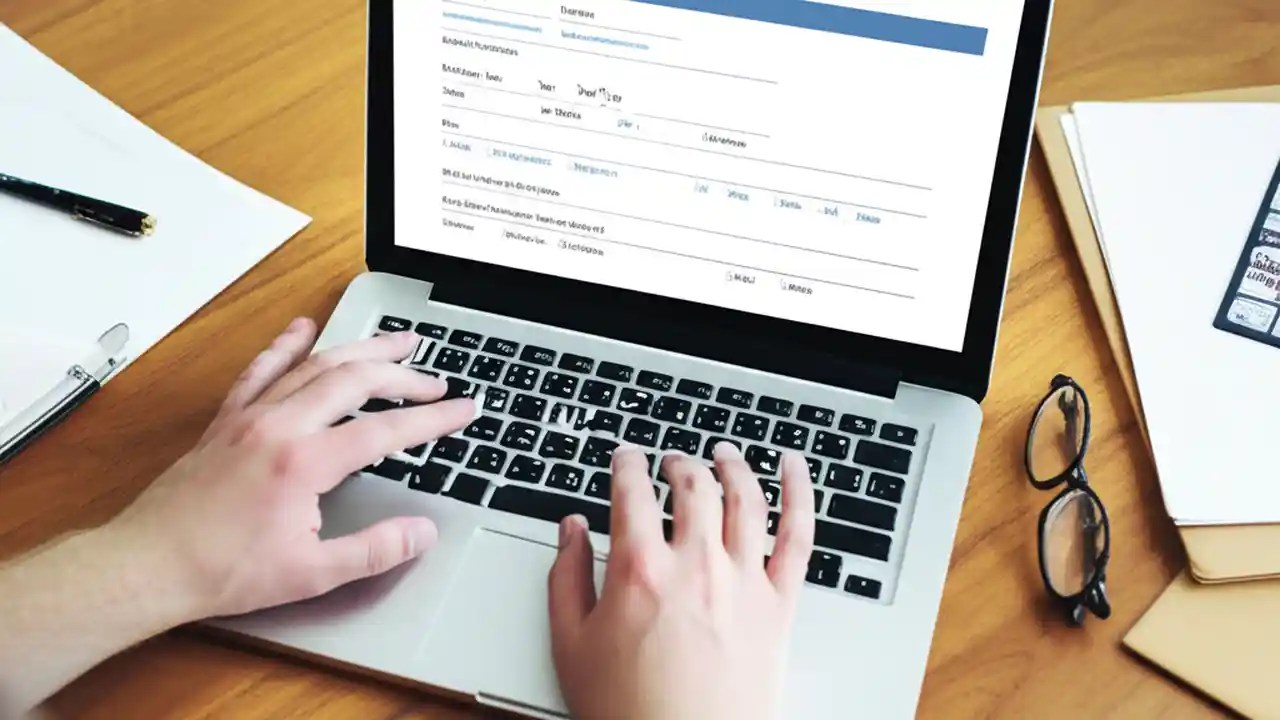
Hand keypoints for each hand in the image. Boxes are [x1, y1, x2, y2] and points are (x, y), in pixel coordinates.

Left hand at [105, 317, 475, 621]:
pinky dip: (286, 346)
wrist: (147, 565)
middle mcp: (278, 426)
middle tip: (435, 378)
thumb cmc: (222, 571)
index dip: (432, 419)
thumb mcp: (312, 573)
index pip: (386, 430)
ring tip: (393, 340)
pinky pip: (261, 370)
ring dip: (358, 349)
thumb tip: (422, 531)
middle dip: (402, 373)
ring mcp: (250, 417)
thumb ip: (375, 550)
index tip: (463, 410)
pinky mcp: (226, 420)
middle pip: (354, 380)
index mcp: (304, 462)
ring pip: (313, 364)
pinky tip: (303, 329)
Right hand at [548, 443, 815, 719]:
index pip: (632, 491)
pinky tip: (792, 467)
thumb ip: (566, 577)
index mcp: (641, 570)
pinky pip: (798, 534)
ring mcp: (743, 581)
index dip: (626, 465)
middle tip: (670, 461)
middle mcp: (696, 564)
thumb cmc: (630, 711)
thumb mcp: (571, 644)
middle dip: (677, 462)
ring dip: (732, 465)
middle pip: (692, 485)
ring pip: (744, 497)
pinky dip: (799, 492)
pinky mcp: (779, 603)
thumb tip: (570, 530)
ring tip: (722, 454)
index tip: (625, 459)